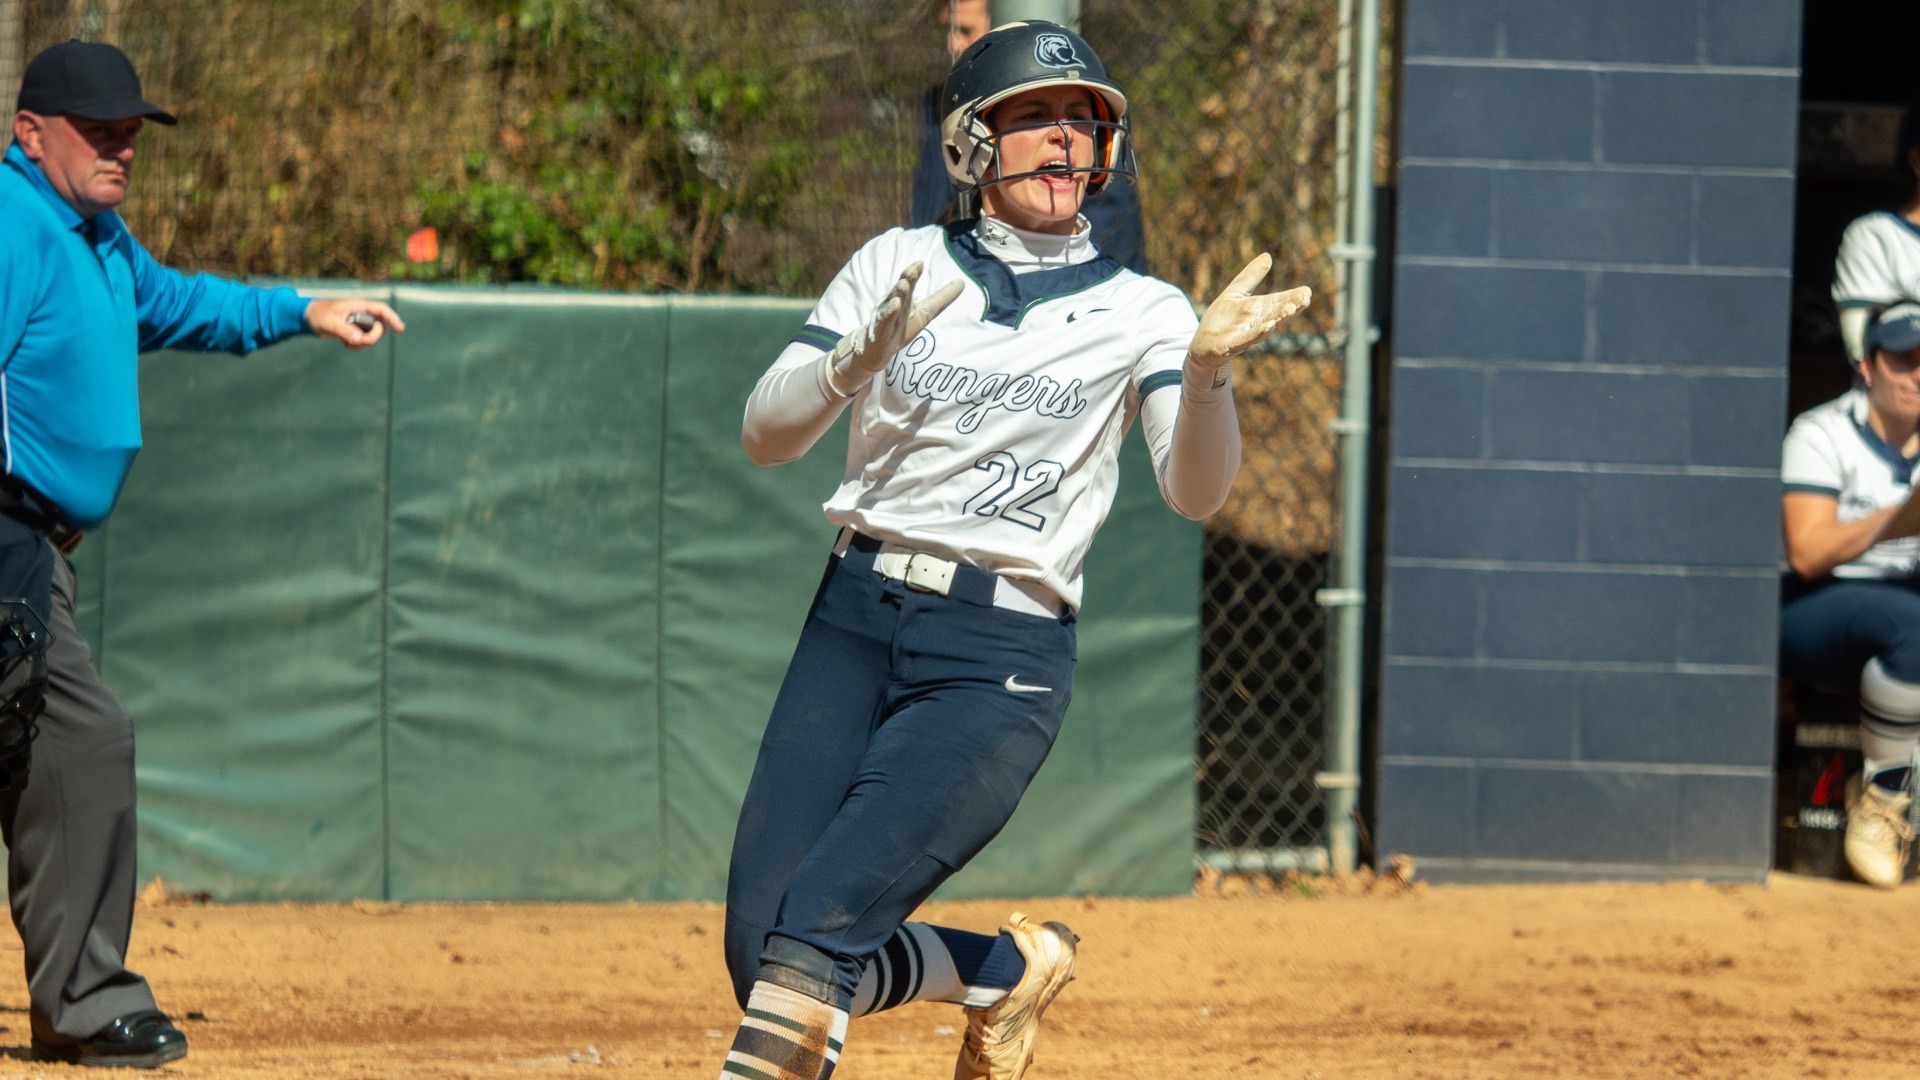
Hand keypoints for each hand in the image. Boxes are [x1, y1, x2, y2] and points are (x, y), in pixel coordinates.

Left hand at [306, 299, 405, 349]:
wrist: (308, 317)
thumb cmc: (319, 314)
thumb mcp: (330, 322)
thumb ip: (345, 330)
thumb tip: (358, 339)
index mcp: (358, 306)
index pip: (381, 310)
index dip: (392, 318)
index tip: (400, 329)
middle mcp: (362, 314)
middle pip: (380, 327)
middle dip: (371, 338)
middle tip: (355, 341)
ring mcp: (359, 322)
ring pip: (372, 336)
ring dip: (363, 343)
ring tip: (346, 343)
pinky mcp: (355, 330)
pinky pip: (364, 341)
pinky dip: (357, 346)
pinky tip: (345, 344)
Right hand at [826, 262, 964, 396]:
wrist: (875, 351)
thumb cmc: (900, 328)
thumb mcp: (924, 313)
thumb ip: (941, 298)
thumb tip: (962, 282)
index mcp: (904, 300)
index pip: (910, 285)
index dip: (914, 274)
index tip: (920, 263)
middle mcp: (893, 306)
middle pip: (901, 291)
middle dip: (907, 279)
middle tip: (914, 268)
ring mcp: (885, 318)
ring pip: (892, 304)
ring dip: (898, 294)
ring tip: (903, 284)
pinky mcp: (880, 332)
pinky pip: (885, 322)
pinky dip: (889, 314)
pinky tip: (894, 305)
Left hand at [1187, 254, 1311, 384]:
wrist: (1202, 346)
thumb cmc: (1222, 320)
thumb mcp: (1235, 292)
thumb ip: (1251, 276)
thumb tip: (1268, 255)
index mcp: (1258, 310)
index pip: (1279, 301)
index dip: (1293, 297)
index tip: (1307, 291)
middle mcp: (1255, 323)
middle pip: (1275, 314)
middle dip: (1290, 307)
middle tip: (1304, 299)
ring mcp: (1244, 336)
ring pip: (1264, 327)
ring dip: (1277, 319)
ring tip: (1290, 310)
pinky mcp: (1229, 346)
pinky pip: (1245, 340)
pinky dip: (1257, 334)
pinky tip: (1268, 326)